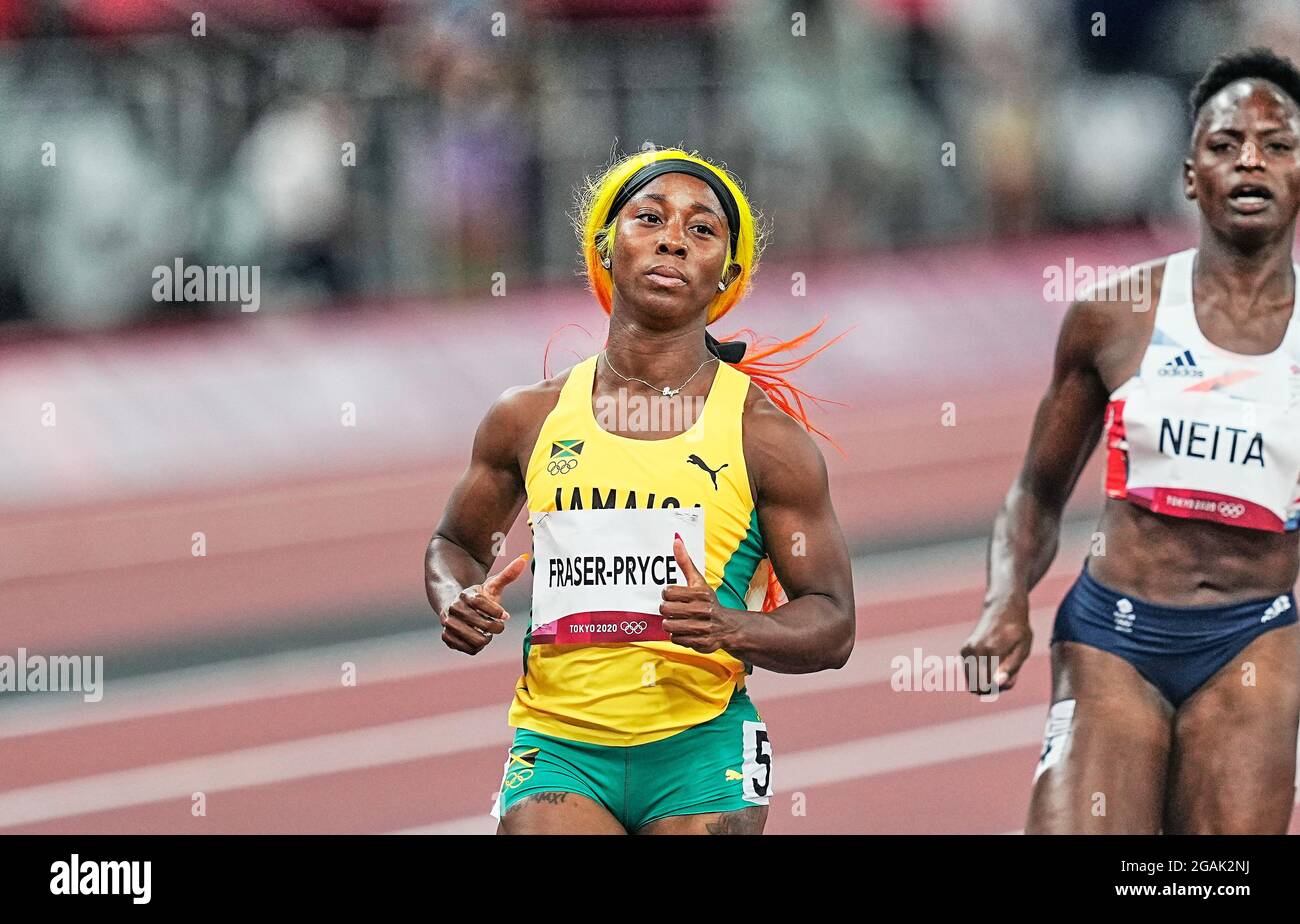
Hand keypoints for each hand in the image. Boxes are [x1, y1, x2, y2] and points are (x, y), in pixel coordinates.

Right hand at [440, 553, 529, 654]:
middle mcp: (454, 609)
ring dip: (486, 638)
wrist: (454, 606)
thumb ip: (508, 575)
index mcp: (466, 595)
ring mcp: (449, 624)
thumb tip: (524, 559)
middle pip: (482, 625)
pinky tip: (478, 638)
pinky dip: (477, 647)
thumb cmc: (478, 597)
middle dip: (496, 627)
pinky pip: (469, 649)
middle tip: (498, 626)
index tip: (505, 615)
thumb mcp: (492, 585)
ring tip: (487, 632)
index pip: (481, 603)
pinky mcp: (447, 637)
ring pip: (476, 640)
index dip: (496, 611)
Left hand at [659, 533, 736, 653]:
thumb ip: (685, 562)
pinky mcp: (702, 642)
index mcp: (701, 593)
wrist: (728, 626)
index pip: (668, 592)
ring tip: (680, 620)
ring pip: (669, 625)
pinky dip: (677, 636)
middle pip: (665, 609)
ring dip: (671, 624)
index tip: (674, 597)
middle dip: (667, 610)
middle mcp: (703, 610)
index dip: (668, 595)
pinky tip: (686, 631)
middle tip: (675, 610)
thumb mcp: (698, 581)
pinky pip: (675, 638)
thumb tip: (676, 540)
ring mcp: (703, 627)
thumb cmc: (708, 601)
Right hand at [960, 595, 1032, 692]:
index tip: (1010, 676)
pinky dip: (980, 676)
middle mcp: (974, 650)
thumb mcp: (1023, 649)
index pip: (988, 685)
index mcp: (991, 651)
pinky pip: (970, 675)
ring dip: (986, 683)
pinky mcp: (963, 651)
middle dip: (992, 688)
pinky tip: (991, 663)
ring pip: (971, 683)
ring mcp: (966, 650)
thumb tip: (997, 684)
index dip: (1000, 687)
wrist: (1002, 609)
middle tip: (1005, 675)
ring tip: (1000, 669)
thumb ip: (1011, 669)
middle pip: (977, 687)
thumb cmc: (1017, 630)